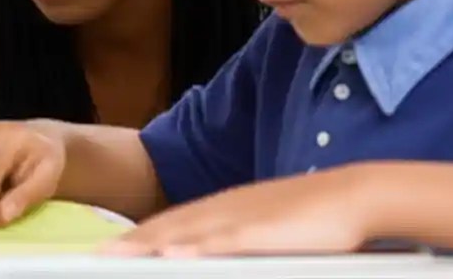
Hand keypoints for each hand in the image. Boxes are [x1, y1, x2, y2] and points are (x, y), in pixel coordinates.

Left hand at [102, 165, 376, 257]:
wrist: (355, 195)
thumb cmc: (313, 218)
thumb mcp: (266, 229)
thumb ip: (236, 241)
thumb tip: (208, 255)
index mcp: (224, 210)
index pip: (170, 225)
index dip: (138, 239)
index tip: (109, 251)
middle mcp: (225, 211)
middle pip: (168, 229)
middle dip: (131, 244)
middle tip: (97, 257)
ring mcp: (243, 219)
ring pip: (186, 233)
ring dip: (149, 245)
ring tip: (116, 256)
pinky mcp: (265, 232)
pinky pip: (224, 241)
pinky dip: (197, 248)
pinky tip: (174, 256)